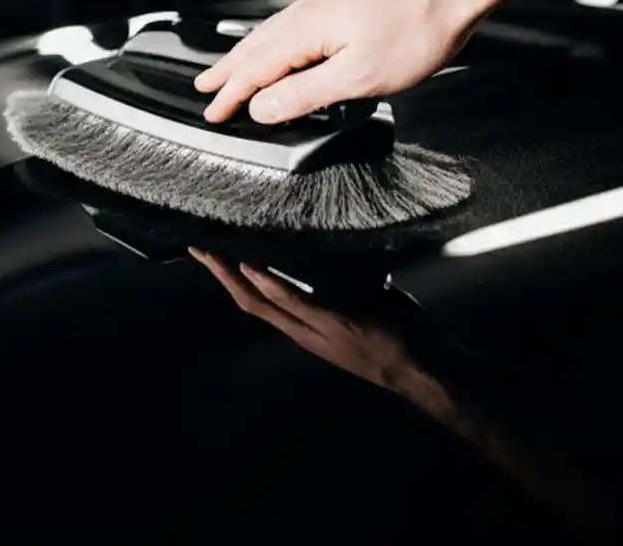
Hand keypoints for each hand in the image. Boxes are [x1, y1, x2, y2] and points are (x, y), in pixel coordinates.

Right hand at [189, 248, 448, 400]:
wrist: (424, 371)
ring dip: (233, 276)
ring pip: (262, 302)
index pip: (259, 303)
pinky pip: (293, 302)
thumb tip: (339, 257)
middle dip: (220, 275)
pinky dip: (270, 284)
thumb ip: (344, 290)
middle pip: (249, 302)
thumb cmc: (399, 339)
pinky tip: (252, 268)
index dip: (233, 281)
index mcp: (307, 328)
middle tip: (199, 249)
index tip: (216, 258)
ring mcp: (315, 327)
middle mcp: (302, 331)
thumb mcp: (362, 310)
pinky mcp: (332, 322)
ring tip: (213, 253)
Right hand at [194, 0, 507, 123]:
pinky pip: (299, 19)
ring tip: (236, 68)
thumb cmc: (424, 20)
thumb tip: (263, 107)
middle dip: (230, 69)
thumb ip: (306, 94)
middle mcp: (312, 5)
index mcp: (308, 27)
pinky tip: (288, 43)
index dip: (232, 93)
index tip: (214, 111)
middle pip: (257, 43)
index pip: (255, 68)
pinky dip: (280, 39)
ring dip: (251, 53)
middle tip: (207, 86)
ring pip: (277, 30)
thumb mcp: (362, 75)